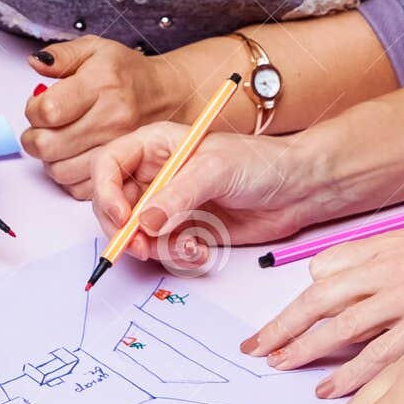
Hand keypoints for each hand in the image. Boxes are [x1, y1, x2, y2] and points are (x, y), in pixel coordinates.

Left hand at [22, 38, 185, 196]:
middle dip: (33, 138)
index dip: (32, 111)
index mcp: (100, 84)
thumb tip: (36, 63)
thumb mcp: (94, 49)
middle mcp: (110, 118)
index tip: (37, 106)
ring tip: (55, 142)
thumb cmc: (127, 74)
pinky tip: (70, 157)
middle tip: (39, 128)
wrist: (164, 95)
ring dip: (48, 159)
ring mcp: (116, 146)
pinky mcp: (120, 167)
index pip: (48, 110)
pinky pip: (78, 187)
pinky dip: (67, 176)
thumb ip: (61, 55)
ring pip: (59, 170)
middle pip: (48, 145)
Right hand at [90, 124, 328, 265]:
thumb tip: (144, 221)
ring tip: (188, 246)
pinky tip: (200, 250)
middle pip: (113, 206)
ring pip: (136, 235)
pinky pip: (162, 251)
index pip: (109, 166)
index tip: (124, 217)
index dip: (106, 193)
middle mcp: (155, 176)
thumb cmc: (260, 163)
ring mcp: (167, 206)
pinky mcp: (182, 231)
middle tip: (142, 248)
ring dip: (156, 249)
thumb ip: (177, 196)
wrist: (297, 191)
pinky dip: (177, 257)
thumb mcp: (216, 170)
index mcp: (154, 146)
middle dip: (125, 232)